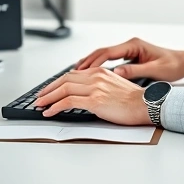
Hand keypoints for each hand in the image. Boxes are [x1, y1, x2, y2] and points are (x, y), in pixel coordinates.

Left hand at [34, 67, 149, 124]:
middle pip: (64, 80)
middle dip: (48, 89)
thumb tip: (84, 94)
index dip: (56, 82)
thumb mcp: (113, 86)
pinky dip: (56, 107)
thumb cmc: (133, 100)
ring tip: (40, 105)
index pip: (71, 74)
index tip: (48, 89)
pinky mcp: (94, 101)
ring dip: (48, 98)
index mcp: (99, 72)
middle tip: (39, 98)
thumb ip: (98, 85)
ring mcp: (94, 88)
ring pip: (63, 89)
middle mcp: (95, 76)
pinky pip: (68, 102)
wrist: (144, 105)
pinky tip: (50, 112)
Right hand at [76, 37, 183, 81]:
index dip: (93, 62)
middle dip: (86, 62)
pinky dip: (98, 65)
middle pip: (101, 52)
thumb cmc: (173, 65)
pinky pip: (109, 59)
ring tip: (75, 73)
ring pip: (103, 55)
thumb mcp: (155, 70)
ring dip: (90, 63)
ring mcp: (129, 49)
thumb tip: (115, 73)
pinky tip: (90, 73)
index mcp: (134, 45)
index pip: (107, 52)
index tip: (81, 71)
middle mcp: (129, 45)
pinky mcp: (129, 56)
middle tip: (71, 73)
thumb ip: (135, 71)